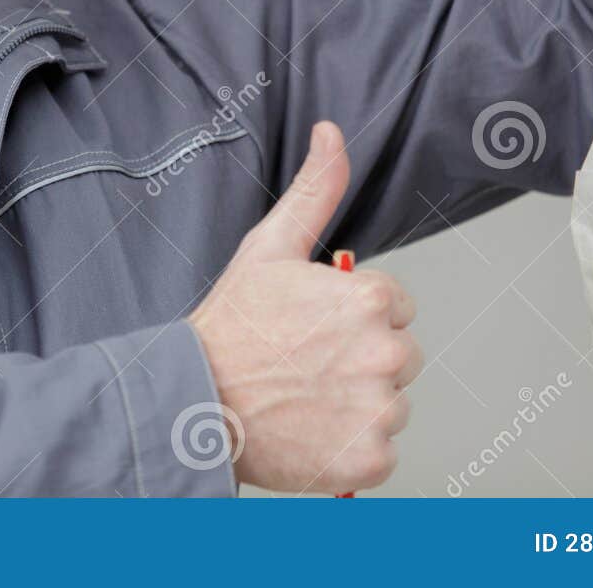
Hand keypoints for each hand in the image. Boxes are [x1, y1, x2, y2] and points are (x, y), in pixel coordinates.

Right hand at [188, 121, 420, 493]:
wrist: (192, 398)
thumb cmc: (230, 325)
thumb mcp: (270, 246)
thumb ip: (316, 189)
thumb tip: (332, 134)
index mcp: (370, 300)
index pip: (393, 308)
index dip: (351, 315)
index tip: (312, 326)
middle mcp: (385, 355)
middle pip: (399, 356)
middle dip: (360, 359)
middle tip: (305, 362)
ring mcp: (379, 411)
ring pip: (390, 403)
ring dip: (357, 404)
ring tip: (304, 396)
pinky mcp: (370, 459)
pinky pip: (382, 451)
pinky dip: (351, 449)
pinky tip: (311, 431)